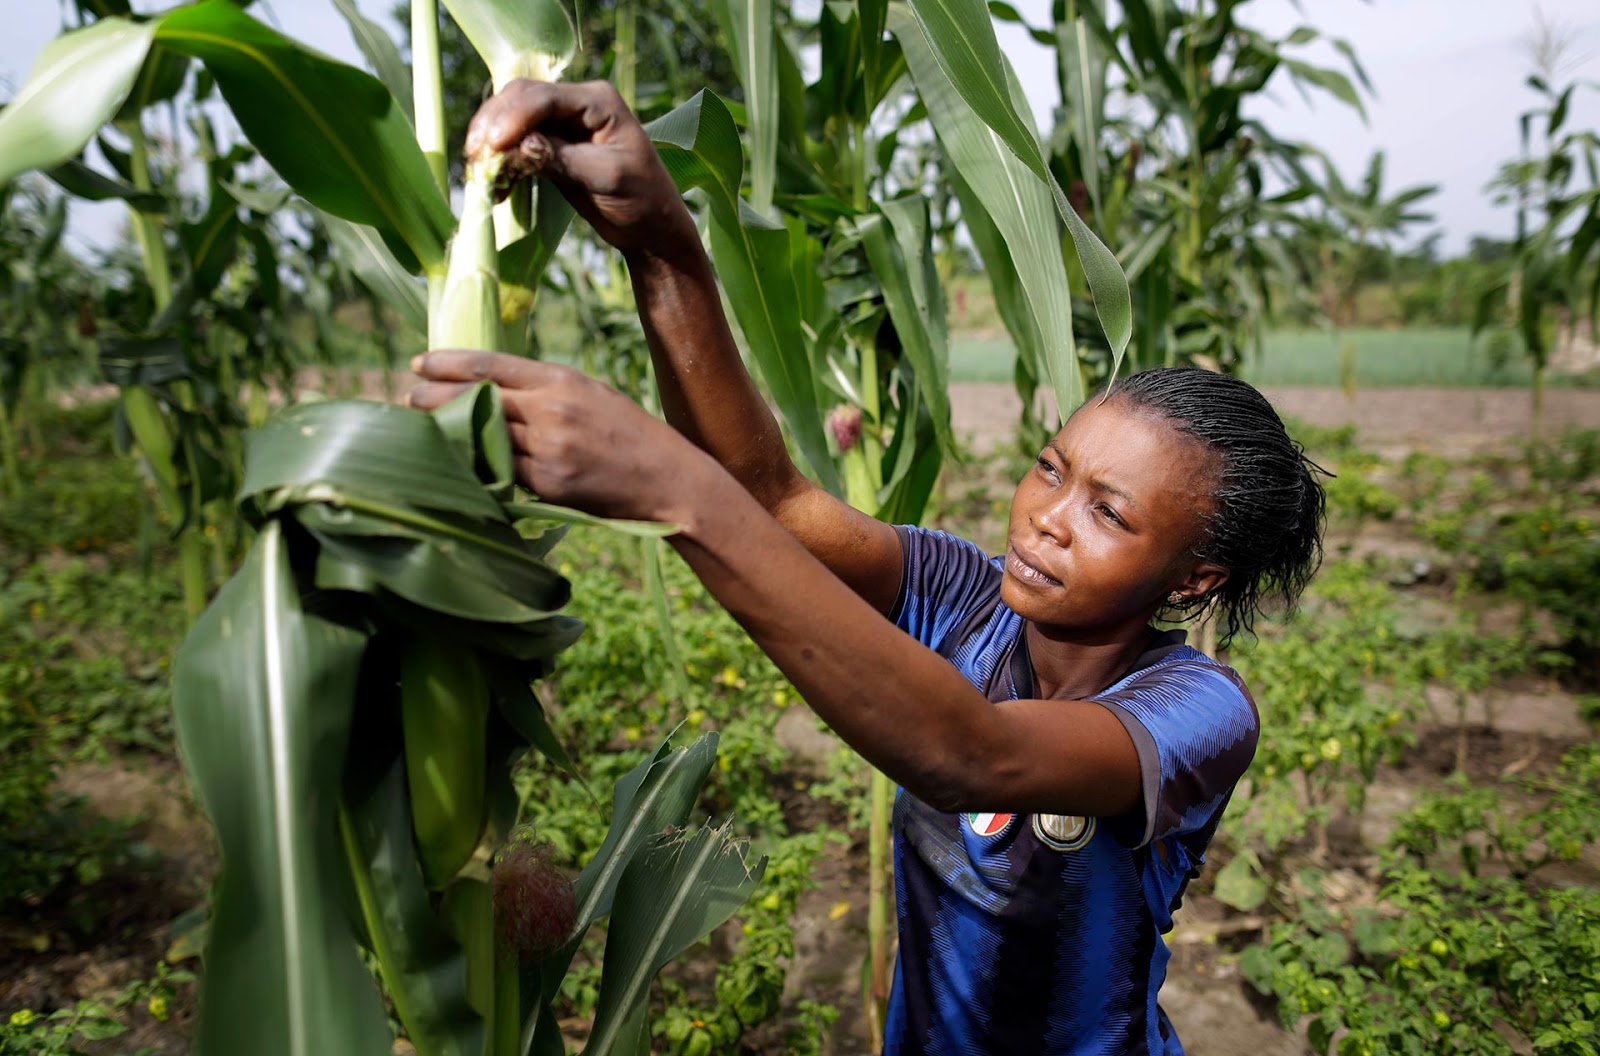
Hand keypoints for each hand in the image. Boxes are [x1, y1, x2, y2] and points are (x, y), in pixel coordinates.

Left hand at [408, 350, 707, 522]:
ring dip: (450, 434)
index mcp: (560, 380)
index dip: (446, 364)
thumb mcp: (589, 393)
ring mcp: (548, 451)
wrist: (665, 479)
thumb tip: (490, 385)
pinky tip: (459, 462)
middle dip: (433, 398)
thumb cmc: (627, 433)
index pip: (489, 365)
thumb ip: (543, 388)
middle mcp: (551, 411)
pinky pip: (501, 473)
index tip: (418, 363)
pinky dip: (478, 466)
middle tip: (406, 396)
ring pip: (483, 439)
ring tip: (426, 430)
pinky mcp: (548, 486)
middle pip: (476, 400)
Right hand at [469, 80, 698, 262]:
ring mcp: (561, 124)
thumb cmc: (642, 200)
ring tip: (479, 175)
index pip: (544, 97)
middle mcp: (576, 104)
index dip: (514, 117)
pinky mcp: (550, 148)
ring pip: (512, 120)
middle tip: (475, 159)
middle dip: (494, 126)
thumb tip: (521, 146)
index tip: (492, 146)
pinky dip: (501, 163)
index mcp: (598, 101)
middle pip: (520, 100)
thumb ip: (563, 159)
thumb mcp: (606, 178)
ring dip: (491, 144)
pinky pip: (515, 146)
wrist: (650, 229)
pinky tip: (494, 187)